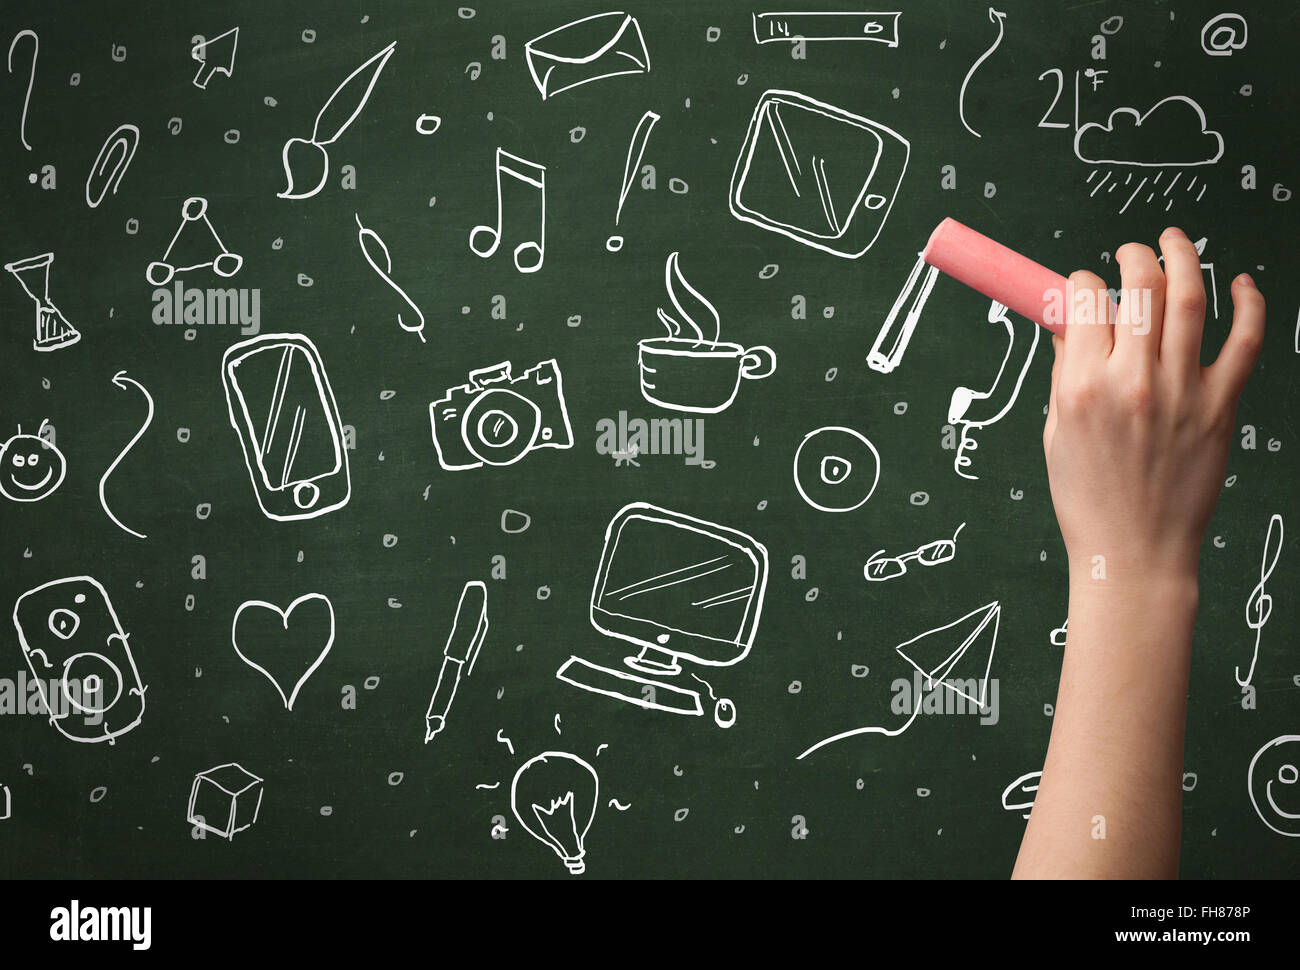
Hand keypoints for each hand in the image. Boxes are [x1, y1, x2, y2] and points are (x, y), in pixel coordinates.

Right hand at [1043, 227, 1264, 582]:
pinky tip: (1243, 283)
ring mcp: (1181, 391)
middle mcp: (1133, 382)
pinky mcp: (1220, 407)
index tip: (1082, 287)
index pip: (1083, 303)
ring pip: (1189, 300)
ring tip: (1175, 240)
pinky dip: (1249, 304)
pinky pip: (1243, 342)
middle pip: (1138, 289)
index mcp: (1081, 387)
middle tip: (1130, 252)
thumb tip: (1071, 325)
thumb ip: (1065, 374)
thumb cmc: (1088, 498)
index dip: (1080, 283)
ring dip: (1183, 257)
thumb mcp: (1056, 433)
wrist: (1134, 551)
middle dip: (1132, 257)